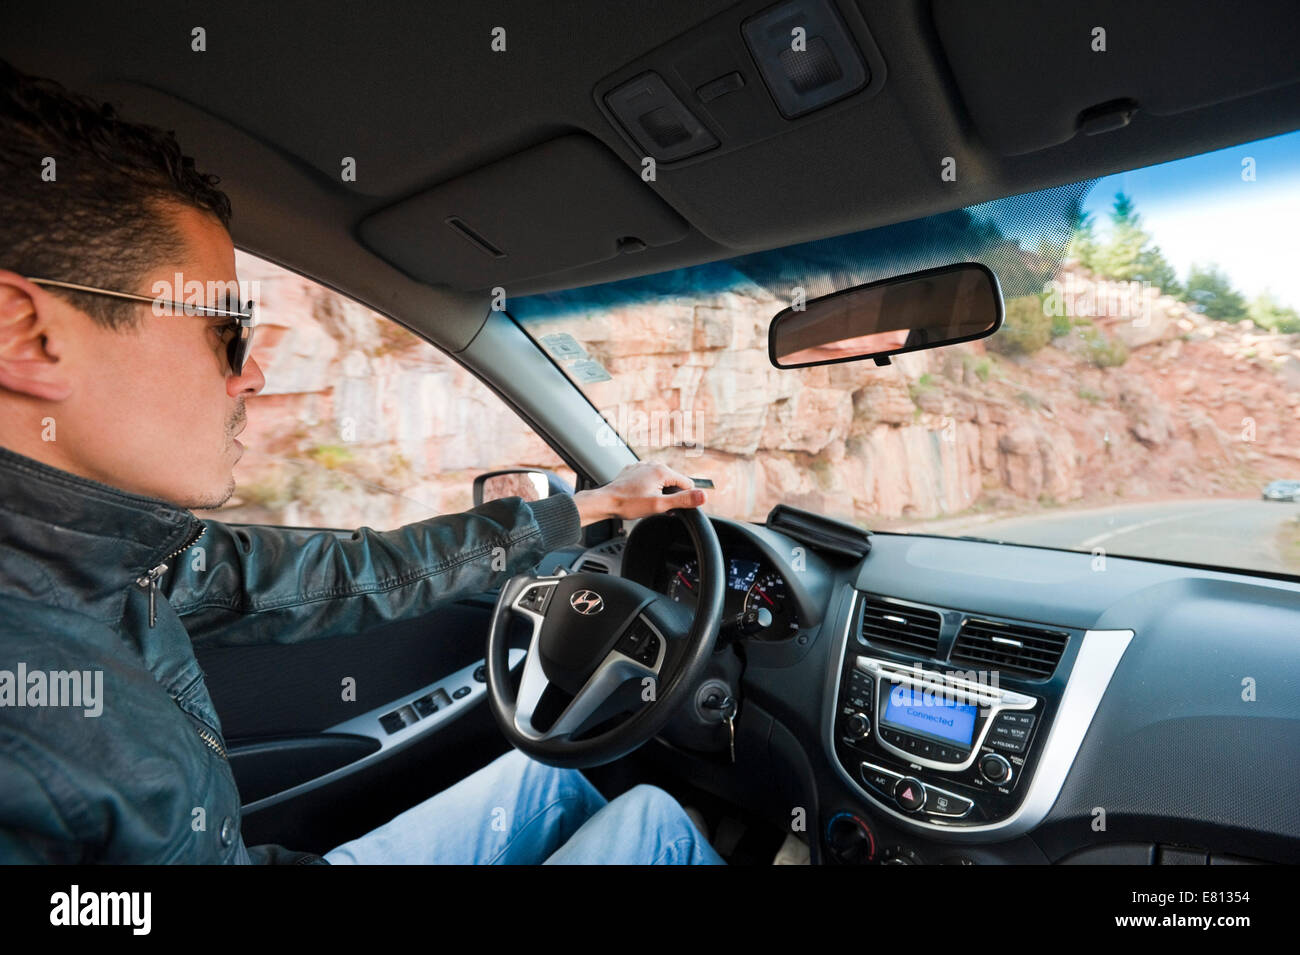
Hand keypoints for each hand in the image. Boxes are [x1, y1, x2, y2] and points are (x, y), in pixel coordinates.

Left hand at [572, 461, 707, 524]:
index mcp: (662, 470)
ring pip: (661, 480)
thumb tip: (703, 496)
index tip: (672, 508)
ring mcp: (642, 466)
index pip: (687, 483)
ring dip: (659, 492)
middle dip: (670, 495)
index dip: (683, 498)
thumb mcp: (659, 505)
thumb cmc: (629, 504)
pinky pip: (648, 479)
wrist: (605, 502)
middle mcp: (653, 464)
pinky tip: (639, 497)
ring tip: (646, 502)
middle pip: (674, 481)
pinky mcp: (634, 471)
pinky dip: (648, 488)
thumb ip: (683, 500)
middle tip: (657, 507)